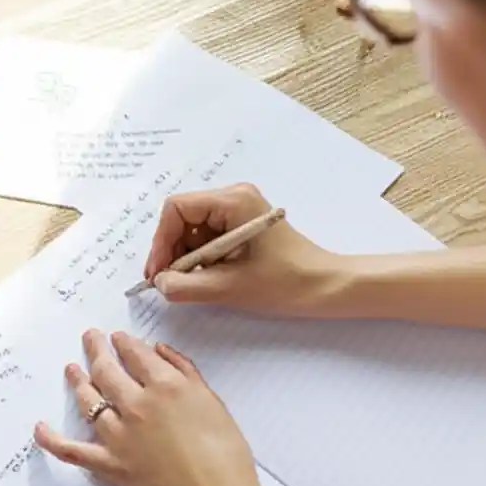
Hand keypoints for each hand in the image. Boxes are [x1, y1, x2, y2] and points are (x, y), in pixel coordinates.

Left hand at [34, 330, 288, 485]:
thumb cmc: (226, 459)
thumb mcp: (214, 404)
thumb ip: (186, 372)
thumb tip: (161, 351)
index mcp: (166, 386)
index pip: (136, 353)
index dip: (124, 342)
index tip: (118, 337)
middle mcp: (137, 405)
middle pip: (107, 369)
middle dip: (95, 350)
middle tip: (90, 338)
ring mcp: (119, 435)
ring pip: (89, 400)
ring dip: (78, 381)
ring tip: (72, 369)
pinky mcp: (110, 465)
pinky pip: (72, 450)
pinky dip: (51, 440)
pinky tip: (39, 428)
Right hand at [144, 183, 343, 315]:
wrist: (328, 288)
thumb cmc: (286, 283)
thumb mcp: (230, 288)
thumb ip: (186, 286)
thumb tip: (158, 283)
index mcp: (233, 201)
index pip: (177, 209)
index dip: (161, 241)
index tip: (158, 273)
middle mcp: (234, 197)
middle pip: (183, 218)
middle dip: (172, 251)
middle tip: (167, 283)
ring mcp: (239, 210)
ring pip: (194, 230)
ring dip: (186, 258)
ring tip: (189, 284)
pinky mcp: (242, 226)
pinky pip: (208, 238)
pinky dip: (201, 259)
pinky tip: (205, 278)